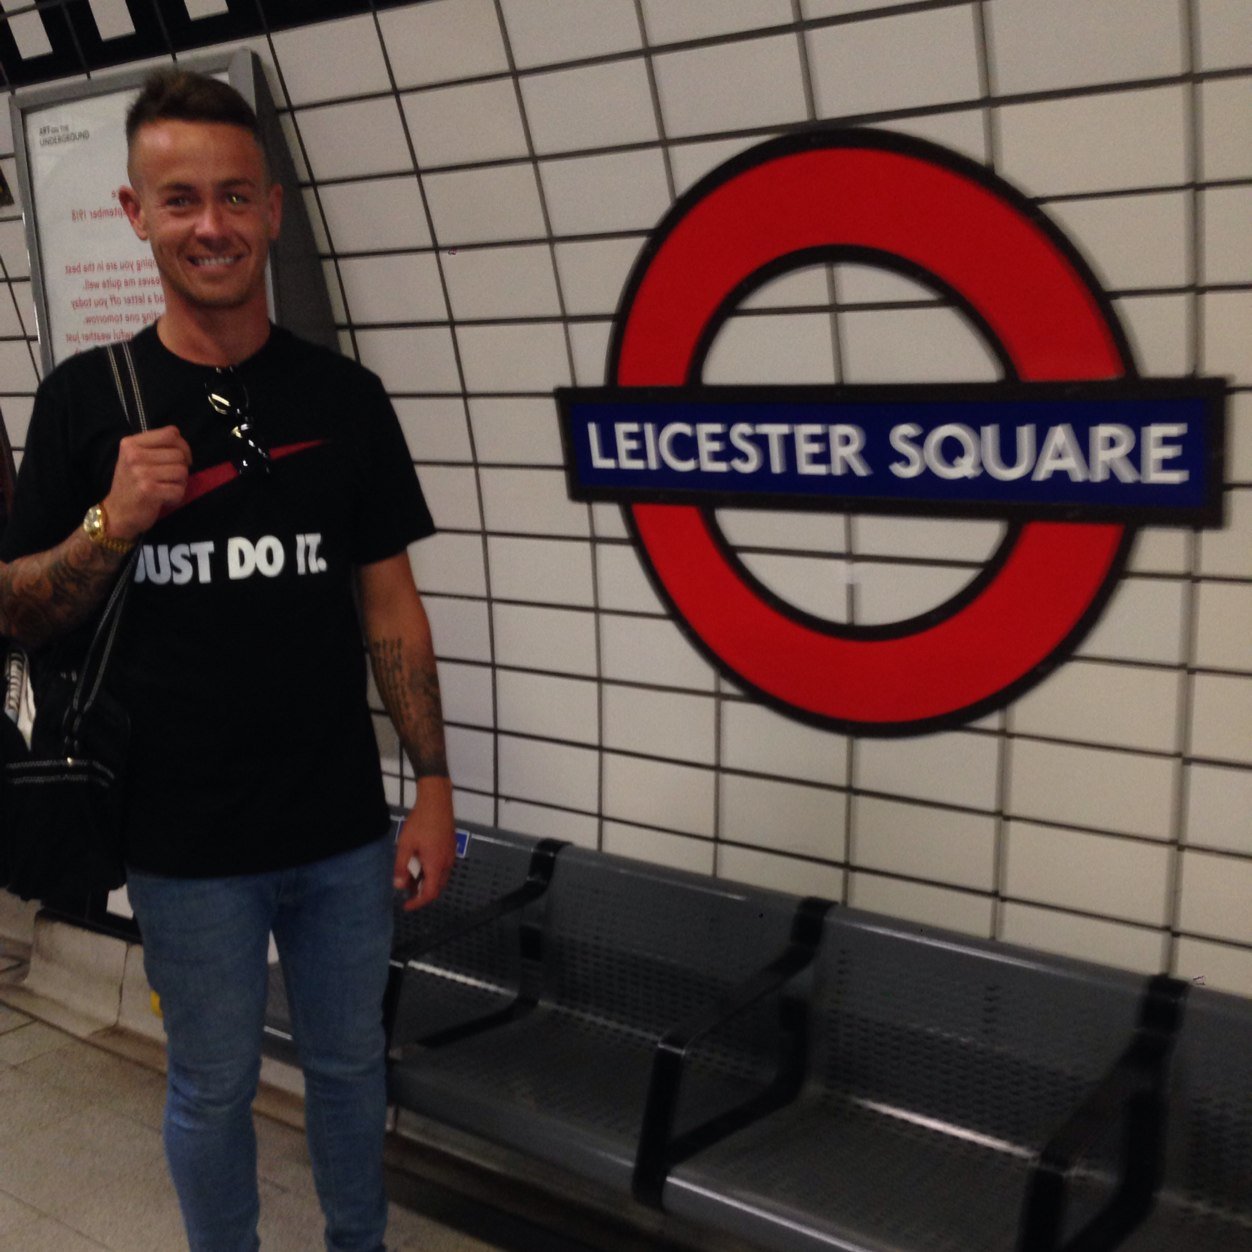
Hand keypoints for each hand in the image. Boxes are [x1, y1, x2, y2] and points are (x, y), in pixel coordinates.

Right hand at [103, 426, 191, 539]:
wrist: (116, 514)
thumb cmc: (130, 486)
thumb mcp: (135, 459)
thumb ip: (155, 448)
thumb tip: (183, 447)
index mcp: (131, 443)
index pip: (171, 433)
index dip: (183, 446)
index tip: (181, 459)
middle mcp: (134, 455)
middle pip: (179, 454)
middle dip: (181, 469)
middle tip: (170, 480)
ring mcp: (141, 472)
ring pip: (182, 471)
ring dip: (180, 484)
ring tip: (166, 489)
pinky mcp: (149, 490)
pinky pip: (179, 489)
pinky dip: (177, 497)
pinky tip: (164, 500)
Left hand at [393, 775, 454, 911]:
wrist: (437, 802)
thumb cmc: (421, 822)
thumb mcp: (405, 845)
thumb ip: (401, 867)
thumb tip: (398, 885)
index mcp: (435, 864)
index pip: (429, 893)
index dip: (418, 903)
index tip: (407, 905)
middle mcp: (446, 863)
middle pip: (436, 888)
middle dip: (421, 893)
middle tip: (406, 891)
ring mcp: (450, 855)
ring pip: (440, 877)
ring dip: (426, 882)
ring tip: (409, 875)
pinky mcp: (450, 848)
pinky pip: (442, 867)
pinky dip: (431, 872)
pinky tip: (419, 863)